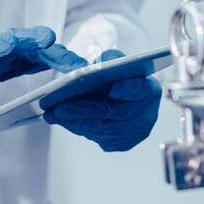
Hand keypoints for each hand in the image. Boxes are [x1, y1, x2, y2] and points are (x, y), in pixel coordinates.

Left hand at [43, 49, 161, 151]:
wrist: (128, 93)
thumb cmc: (120, 74)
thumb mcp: (117, 61)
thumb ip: (111, 62)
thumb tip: (97, 76)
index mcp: (149, 88)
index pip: (140, 89)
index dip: (129, 89)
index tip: (114, 89)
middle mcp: (147, 114)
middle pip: (112, 114)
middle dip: (83, 112)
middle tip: (60, 109)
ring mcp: (136, 132)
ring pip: (102, 129)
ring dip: (76, 123)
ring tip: (54, 116)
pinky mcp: (123, 143)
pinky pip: (98, 137)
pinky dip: (80, 129)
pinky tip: (65, 122)